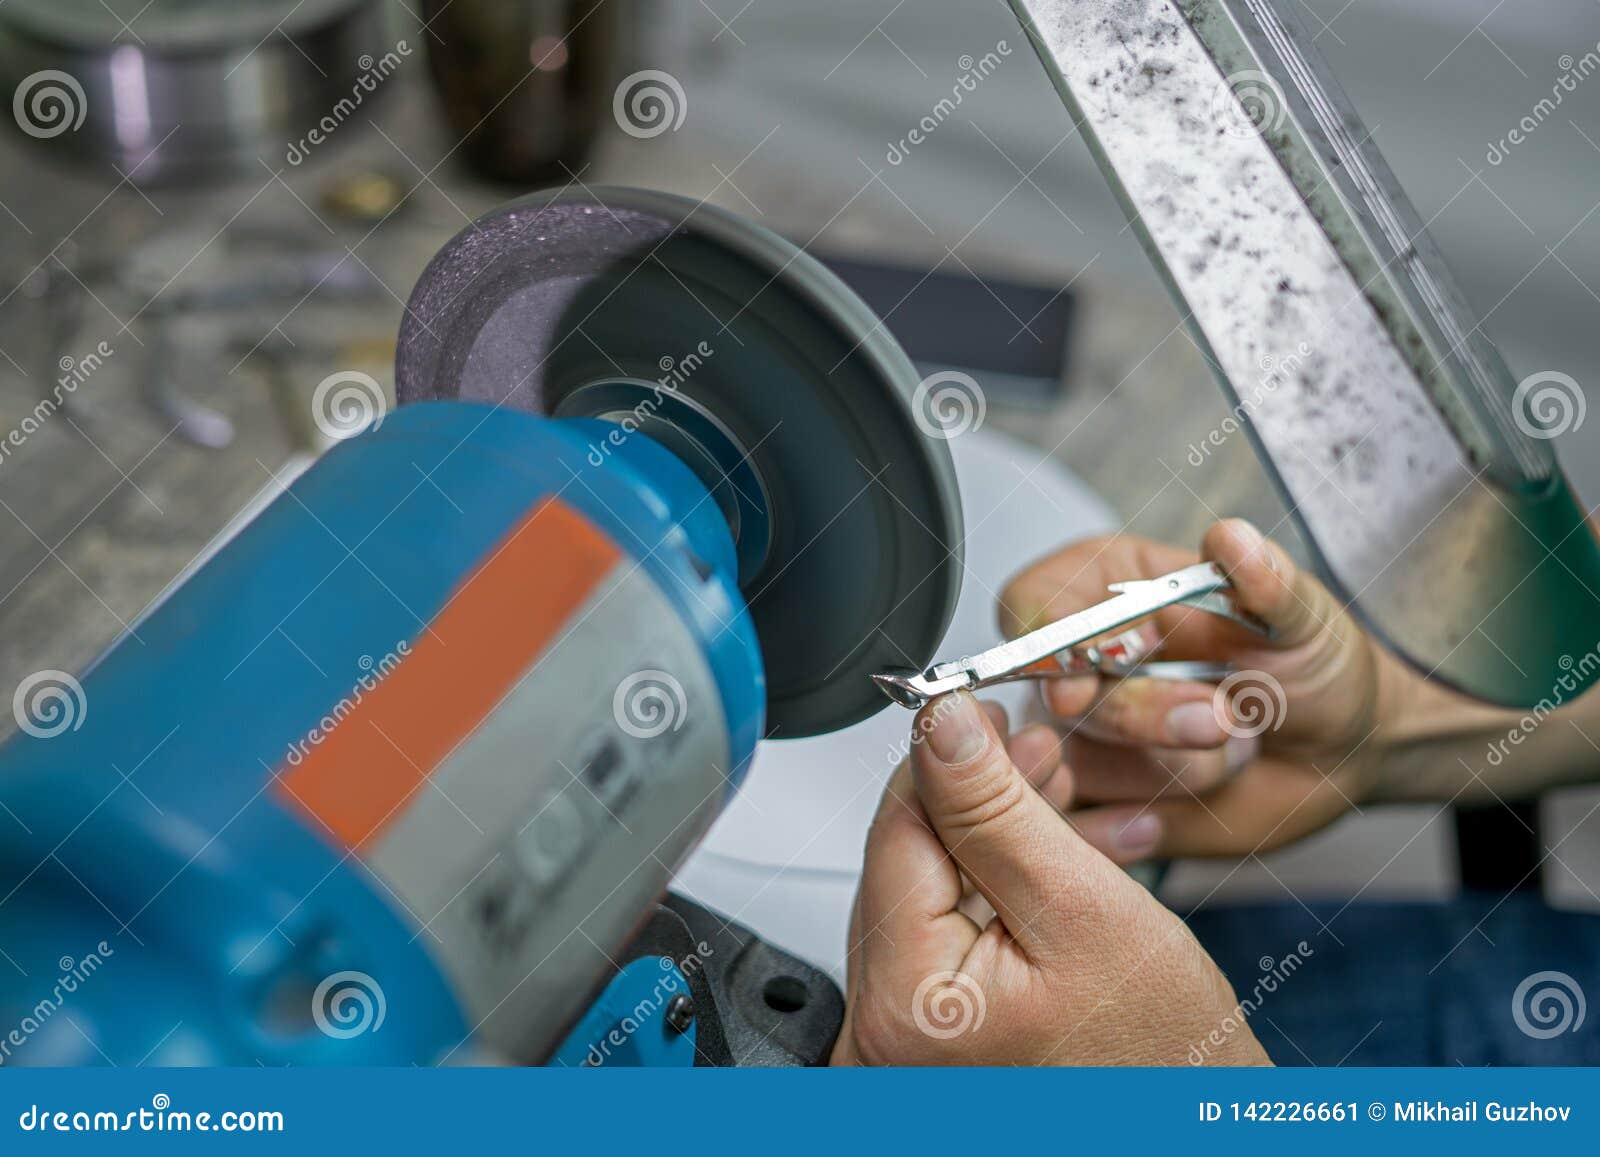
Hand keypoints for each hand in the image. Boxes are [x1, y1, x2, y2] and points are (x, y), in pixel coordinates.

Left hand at [831, 692, 1270, 1065]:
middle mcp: (879, 1037)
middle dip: (972, 796)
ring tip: (1050, 789)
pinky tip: (1044, 850)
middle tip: (1028, 745)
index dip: (942, 759)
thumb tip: (939, 725)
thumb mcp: (1080, 907)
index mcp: (905, 1003)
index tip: (975, 711)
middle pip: (908, 863)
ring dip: (990, 834)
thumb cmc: (1158, 1062)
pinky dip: (994, 889)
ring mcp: (899, 1046)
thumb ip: (995, 809)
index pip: (896, 833)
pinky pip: (946, 937)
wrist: (1192, 1131)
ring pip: (931, 894)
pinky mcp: (927, 1042)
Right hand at [998, 519, 1393, 859]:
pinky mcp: (1101, 805)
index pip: (1035, 604)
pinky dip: (1127, 829)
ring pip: (1080, 766)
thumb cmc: (1311, 664)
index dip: (1046, 636)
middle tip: (1219, 719)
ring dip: (1169, 770)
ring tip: (1236, 750)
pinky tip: (1178, 815)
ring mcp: (1089, 738)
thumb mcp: (1303, 617)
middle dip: (1140, 714)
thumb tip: (1231, 538)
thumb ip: (1266, 581)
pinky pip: (1080, 828)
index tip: (1083, 668)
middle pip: (1055, 694)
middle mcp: (1086, 665)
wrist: (1342, 751)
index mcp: (1111, 592)